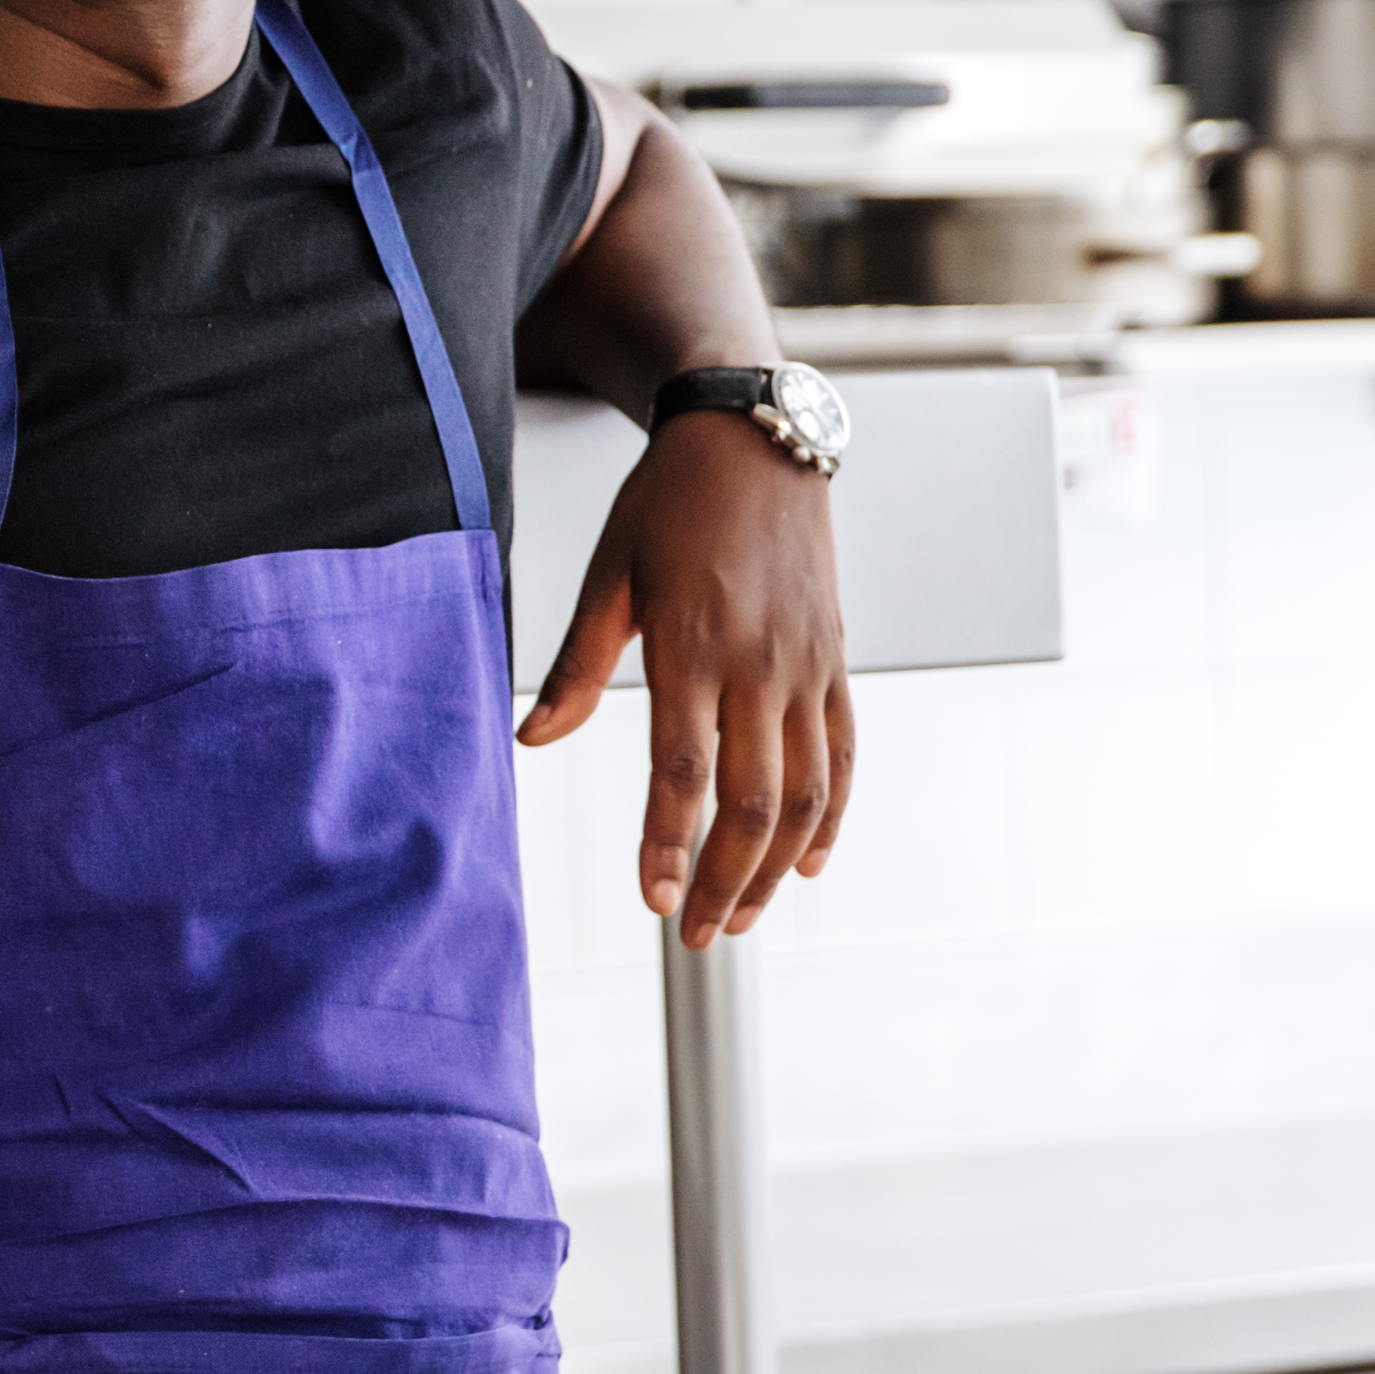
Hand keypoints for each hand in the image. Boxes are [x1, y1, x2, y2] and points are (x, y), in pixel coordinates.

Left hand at [518, 411, 853, 947]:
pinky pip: (843, 754)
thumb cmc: (670, 503)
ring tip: (743, 914)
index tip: (652, 901)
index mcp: (694, 645)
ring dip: (776, 867)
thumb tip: (532, 738)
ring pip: (806, 793)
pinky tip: (808, 861)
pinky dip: (831, 817)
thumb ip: (577, 667)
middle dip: (724, 881)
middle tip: (696, 933)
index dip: (668, 846)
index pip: (683, 773)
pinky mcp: (835, 661)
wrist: (756, 440)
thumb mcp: (609, 575)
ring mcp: (807, 666)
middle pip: (754, 802)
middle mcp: (760, 665)